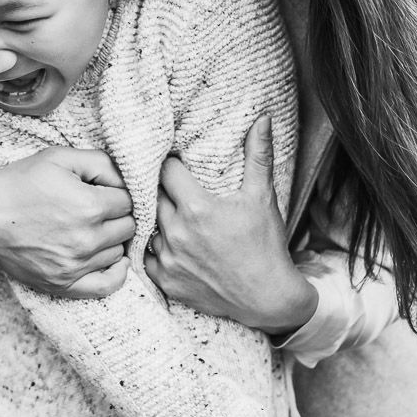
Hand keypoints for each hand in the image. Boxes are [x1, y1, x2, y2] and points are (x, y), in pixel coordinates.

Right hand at [0, 147, 135, 298]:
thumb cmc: (19, 183)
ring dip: (112, 239)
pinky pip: (107, 285)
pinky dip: (116, 272)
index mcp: (88, 206)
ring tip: (90, 226)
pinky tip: (110, 258)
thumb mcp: (59, 157)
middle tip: (97, 206)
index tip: (101, 189)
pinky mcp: (62, 284)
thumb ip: (101, 162)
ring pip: (118, 252)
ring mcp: (74, 265)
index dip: (117, 192)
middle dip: (118, 214)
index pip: (129, 201)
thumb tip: (127, 179)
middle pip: (128, 227)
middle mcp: (85, 239)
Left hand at [144, 116, 317, 333]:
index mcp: (197, 208)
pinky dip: (155, 247)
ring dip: (158, 218)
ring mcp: (169, 259)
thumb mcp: (262, 197)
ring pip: (148, 225)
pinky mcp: (166, 280)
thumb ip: (257, 155)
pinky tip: (172, 242)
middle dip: (163, 189)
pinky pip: (147, 256)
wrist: (268, 298)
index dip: (172, 165)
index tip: (179, 165)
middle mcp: (177, 233)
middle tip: (176, 188)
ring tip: (174, 215)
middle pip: (153, 196)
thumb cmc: (266, 245)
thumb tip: (262, 119)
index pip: (166, 171)